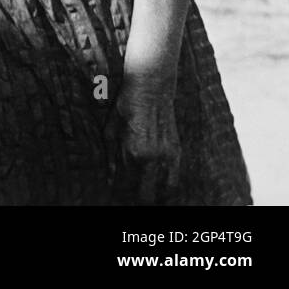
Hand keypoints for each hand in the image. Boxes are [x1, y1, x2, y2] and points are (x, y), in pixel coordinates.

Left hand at [115, 77, 180, 203]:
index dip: (119, 192)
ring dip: (154, 196)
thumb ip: (111, 157)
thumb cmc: (126, 106)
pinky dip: (167, 187)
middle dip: (136, 199)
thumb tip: (111, 179)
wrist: (151, 89)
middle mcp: (153, 158)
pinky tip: (159, 188)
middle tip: (128, 198)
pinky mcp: (178, 152)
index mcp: (134, 153)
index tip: (115, 193)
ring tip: (144, 196)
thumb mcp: (110, 130)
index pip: (126, 185)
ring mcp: (168, 156)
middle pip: (146, 194)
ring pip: (164, 191)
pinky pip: (174, 179)